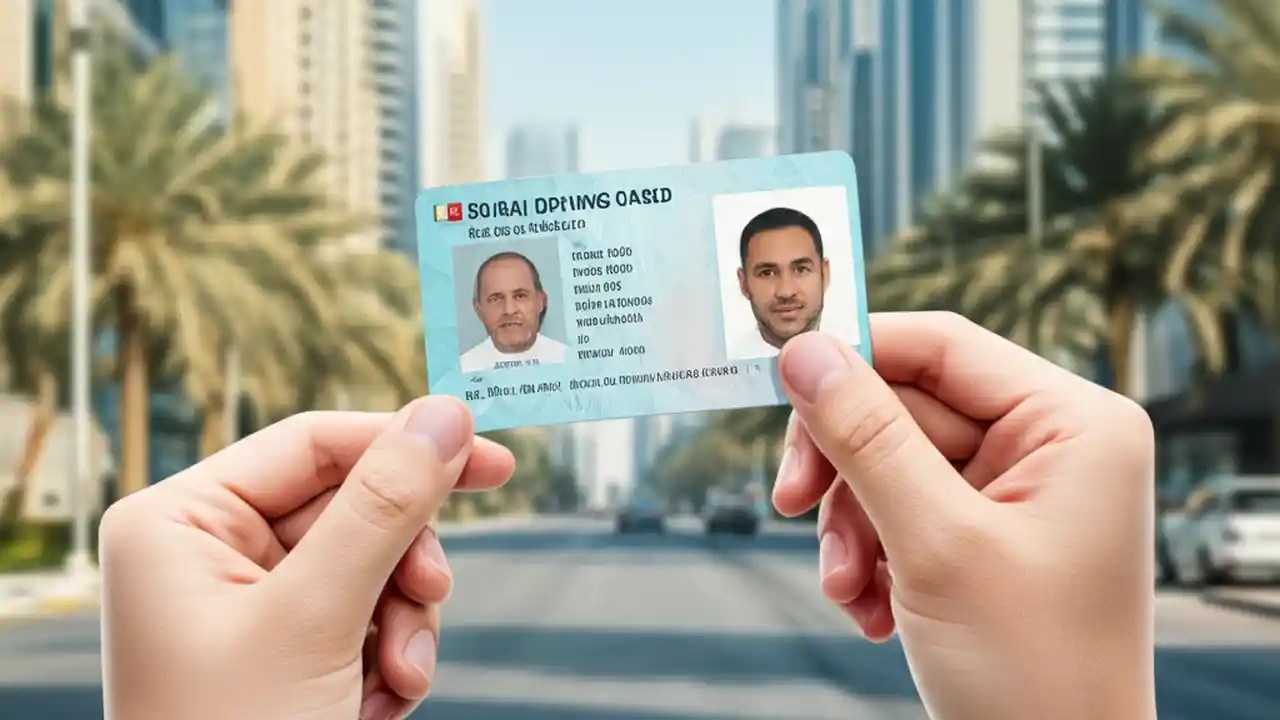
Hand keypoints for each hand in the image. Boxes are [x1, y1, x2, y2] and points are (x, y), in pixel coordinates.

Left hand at [100, 396, 513, 719]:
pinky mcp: (283, 647)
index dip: (405, 444)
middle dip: (399, 567)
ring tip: (395, 680)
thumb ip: (383, 509)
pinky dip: (389, 657)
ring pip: (370, 565)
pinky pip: (366, 616)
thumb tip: (444, 417)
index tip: (492, 458)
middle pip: (350, 508)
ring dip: (402, 623)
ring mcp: (247, 602)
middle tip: (433, 594)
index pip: (313, 444)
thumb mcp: (315, 620)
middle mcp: (208, 552)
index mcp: (179, 522)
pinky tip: (376, 704)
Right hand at [772, 313, 1156, 719]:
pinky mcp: (987, 536)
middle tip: (789, 504)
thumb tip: (804, 351)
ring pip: (891, 464)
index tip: (777, 378)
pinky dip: (870, 554)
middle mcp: (1051, 446)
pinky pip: (901, 510)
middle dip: (846, 472)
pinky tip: (872, 608)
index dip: (854, 354)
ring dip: (851, 525)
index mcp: (1074, 425)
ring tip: (849, 590)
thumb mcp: (937, 546)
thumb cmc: (1033, 674)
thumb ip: (866, 439)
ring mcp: (1019, 494)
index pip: (941, 346)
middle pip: (905, 407)